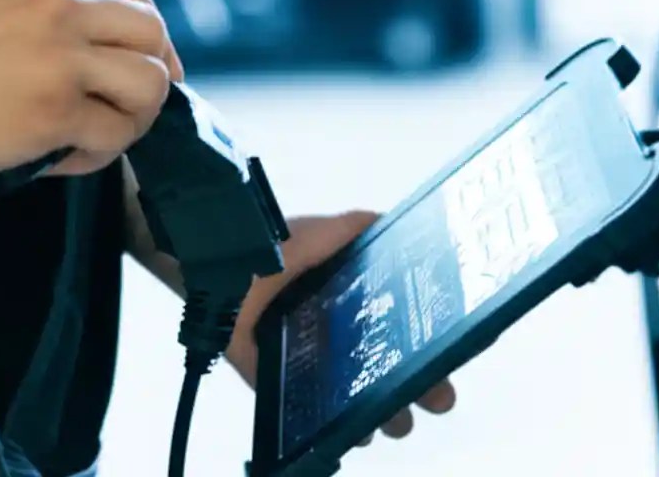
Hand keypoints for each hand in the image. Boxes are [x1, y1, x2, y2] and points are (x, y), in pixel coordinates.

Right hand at [0, 0, 183, 181]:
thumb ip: (41, 7)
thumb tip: (101, 47)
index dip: (149, 28)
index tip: (147, 59)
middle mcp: (56, 2)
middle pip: (152, 32)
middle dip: (156, 74)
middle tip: (131, 108)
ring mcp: (59, 54)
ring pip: (150, 84)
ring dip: (134, 119)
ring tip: (94, 136)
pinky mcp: (55, 108)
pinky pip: (116, 134)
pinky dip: (100, 154)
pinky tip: (61, 159)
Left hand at [227, 211, 456, 443]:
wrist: (213, 264)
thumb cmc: (270, 248)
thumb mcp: (320, 232)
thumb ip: (354, 227)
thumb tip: (392, 222)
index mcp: (340, 297)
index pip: (389, 327)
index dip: (418, 345)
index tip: (446, 360)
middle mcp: (325, 329)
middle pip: (377, 365)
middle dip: (412, 386)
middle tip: (440, 401)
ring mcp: (299, 356)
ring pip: (347, 393)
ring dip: (377, 412)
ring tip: (398, 423)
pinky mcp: (269, 376)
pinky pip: (301, 409)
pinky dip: (328, 425)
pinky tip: (353, 436)